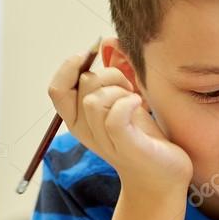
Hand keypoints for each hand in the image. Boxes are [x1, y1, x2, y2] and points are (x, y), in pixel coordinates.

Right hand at [48, 51, 192, 193]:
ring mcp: (104, 140)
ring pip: (95, 99)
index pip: (56, 89)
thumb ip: (106, 80)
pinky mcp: (125, 145)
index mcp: (78, 120)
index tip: (92, 59)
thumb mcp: (117, 103)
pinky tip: (139, 106)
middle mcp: (85, 131)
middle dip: (109, 75)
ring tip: (135, 100)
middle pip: (83, 85)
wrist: (161, 175)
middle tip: (128, 88)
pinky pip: (114, 115)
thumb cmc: (141, 136)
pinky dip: (128, 103)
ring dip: (119, 90)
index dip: (70, 67)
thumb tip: (105, 43)